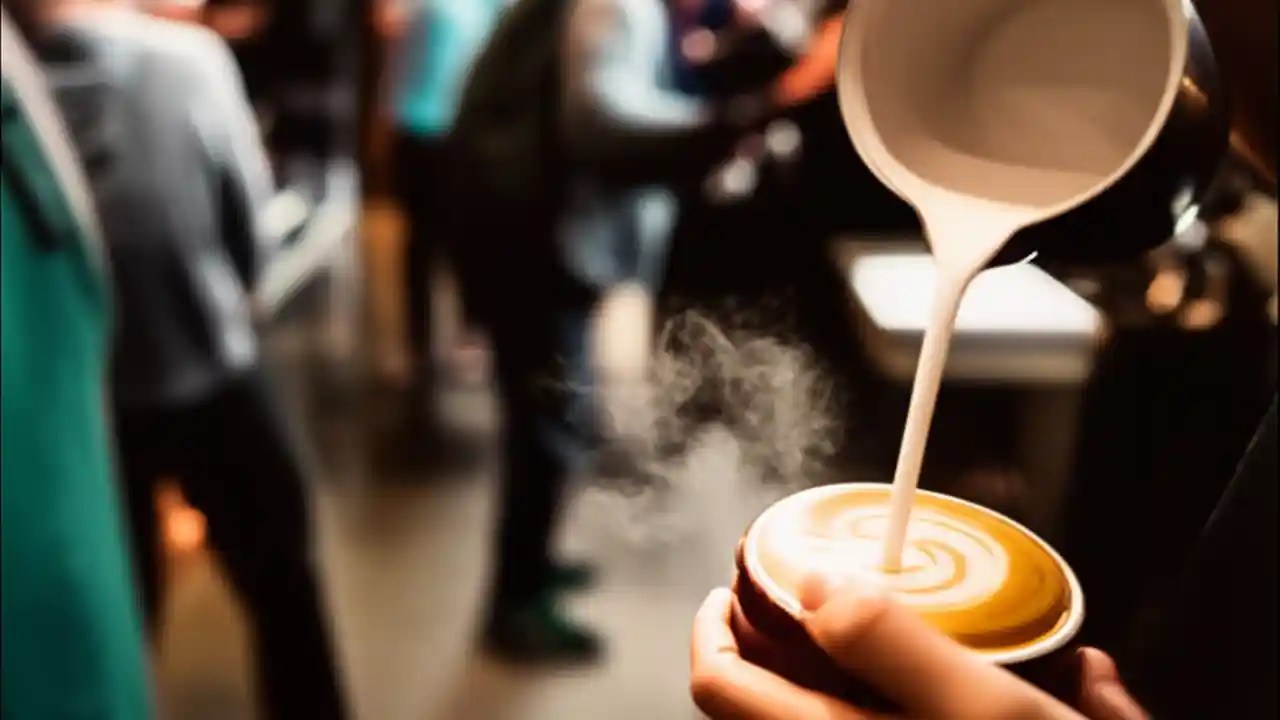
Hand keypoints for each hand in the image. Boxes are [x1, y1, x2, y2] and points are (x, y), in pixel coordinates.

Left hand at [690, 578, 1148, 718]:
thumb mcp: (986, 708)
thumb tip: (812, 582)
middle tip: (798, 609)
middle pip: (755, 711)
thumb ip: (890, 642)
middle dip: (768, 652)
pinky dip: (878, 709)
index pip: (718, 684)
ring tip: (862, 647)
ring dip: (822, 683)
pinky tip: (940, 698)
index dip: (712, 626)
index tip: (731, 587)